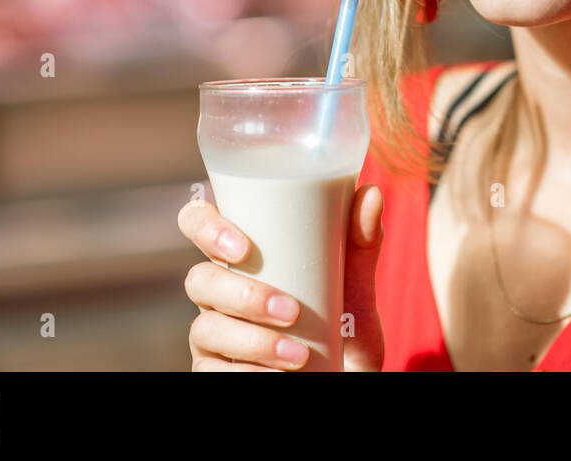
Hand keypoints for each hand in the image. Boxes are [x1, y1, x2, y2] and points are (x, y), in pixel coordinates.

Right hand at [178, 184, 385, 370]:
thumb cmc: (343, 328)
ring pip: (206, 328)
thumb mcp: (356, 287)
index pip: (199, 223)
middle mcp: (220, 293)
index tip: (244, 248)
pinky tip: (275, 376)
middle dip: (244, 296)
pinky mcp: (213, 371)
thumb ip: (361, 242)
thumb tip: (372, 192)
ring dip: (254, 341)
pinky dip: (246, 372)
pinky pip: (209, 371)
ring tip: (299, 354)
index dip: (207, 227)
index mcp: (242, 258)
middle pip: (199, 279)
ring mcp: (213, 334)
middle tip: (291, 311)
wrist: (348, 376)